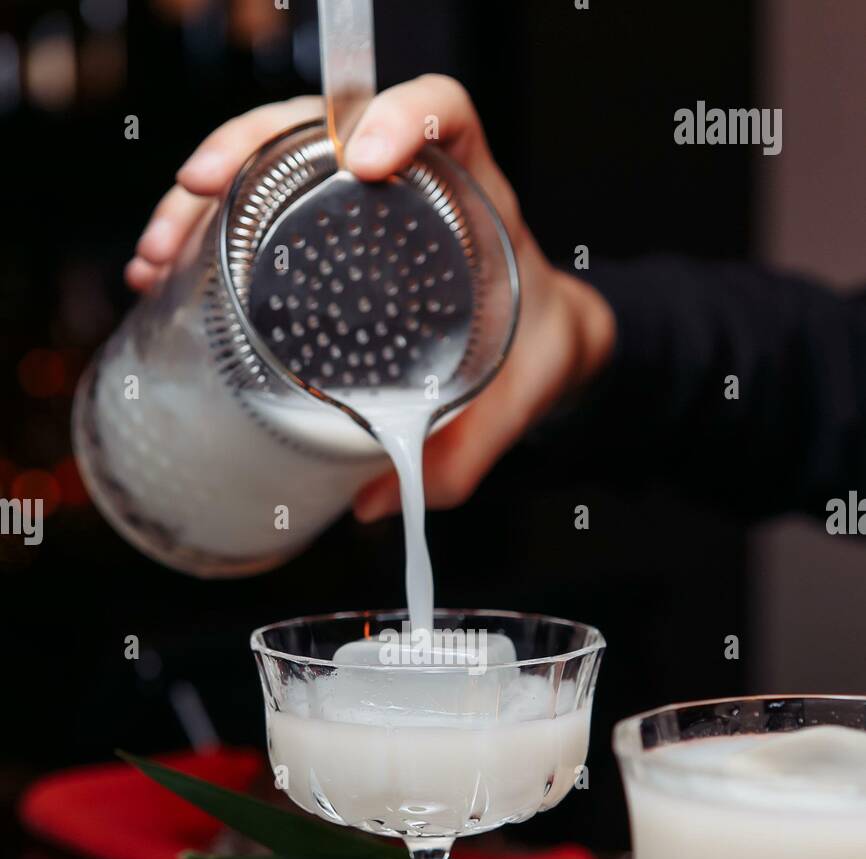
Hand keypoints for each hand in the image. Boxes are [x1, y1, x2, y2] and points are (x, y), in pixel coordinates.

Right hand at [128, 76, 615, 518]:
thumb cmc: (534, 356)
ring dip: (202, 198)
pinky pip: (257, 212)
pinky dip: (203, 235)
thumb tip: (374, 500)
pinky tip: (164, 275)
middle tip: (199, 195)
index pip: (441, 112)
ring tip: (158, 256)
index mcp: (476, 197)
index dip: (401, 113)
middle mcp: (410, 186)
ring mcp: (358, 207)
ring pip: (272, 165)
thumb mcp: (513, 405)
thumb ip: (463, 454)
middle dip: (249, 148)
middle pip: (321, 125)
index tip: (363, 158)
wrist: (540, 353)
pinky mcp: (323, 238)